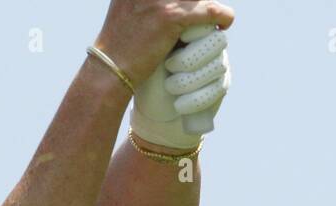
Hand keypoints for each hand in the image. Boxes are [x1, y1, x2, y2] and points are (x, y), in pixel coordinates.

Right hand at [94, 0, 234, 85]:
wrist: (111, 69)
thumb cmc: (120, 44)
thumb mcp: (127, 7)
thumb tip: (170, 0)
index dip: (188, 0)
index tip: (193, 5)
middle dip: (197, 2)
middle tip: (202, 13)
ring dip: (209, 6)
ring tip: (213, 18)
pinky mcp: (171, 16)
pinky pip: (211, 9)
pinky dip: (223, 16)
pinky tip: (224, 24)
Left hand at [131, 25, 231, 148]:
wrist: (154, 114)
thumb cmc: (149, 80)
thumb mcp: (154, 57)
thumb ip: (168, 37)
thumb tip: (179, 23)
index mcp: (194, 31)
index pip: (206, 20)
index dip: (196, 31)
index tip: (180, 40)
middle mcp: (210, 44)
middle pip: (216, 41)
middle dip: (191, 57)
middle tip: (169, 67)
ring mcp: (219, 64)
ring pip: (218, 65)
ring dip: (189, 80)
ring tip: (170, 87)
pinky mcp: (222, 85)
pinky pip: (217, 89)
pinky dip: (195, 99)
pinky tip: (179, 105)